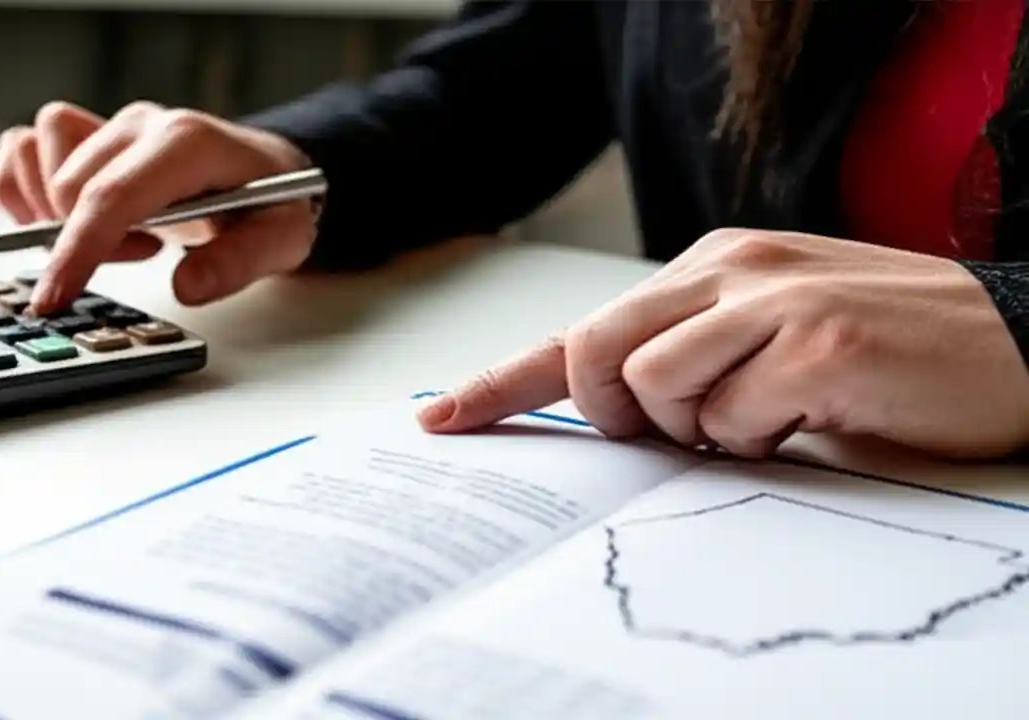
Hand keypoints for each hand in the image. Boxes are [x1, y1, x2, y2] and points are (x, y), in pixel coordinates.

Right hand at [0, 100, 315, 313]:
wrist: (269, 170)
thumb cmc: (273, 202)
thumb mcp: (283, 239)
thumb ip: (238, 263)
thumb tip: (187, 287)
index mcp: (188, 143)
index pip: (112, 196)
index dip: (78, 250)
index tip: (55, 298)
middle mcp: (142, 124)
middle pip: (69, 189)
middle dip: (91, 241)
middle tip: (148, 250)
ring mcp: (111, 125)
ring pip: (35, 162)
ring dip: (58, 213)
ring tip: (124, 232)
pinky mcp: (89, 133)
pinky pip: (21, 149)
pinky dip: (27, 189)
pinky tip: (76, 218)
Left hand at [417, 229, 1028, 458]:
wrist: (1011, 341)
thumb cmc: (877, 350)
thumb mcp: (763, 344)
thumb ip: (687, 365)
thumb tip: (612, 419)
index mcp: (707, 268)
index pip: (581, 329)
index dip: (504, 380)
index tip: (442, 417)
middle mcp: (728, 270)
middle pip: (594, 350)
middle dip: (610, 411)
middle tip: (670, 429)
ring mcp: (772, 299)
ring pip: (655, 386)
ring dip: (702, 428)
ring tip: (769, 414)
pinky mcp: (818, 339)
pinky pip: (734, 414)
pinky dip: (761, 436)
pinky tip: (810, 412)